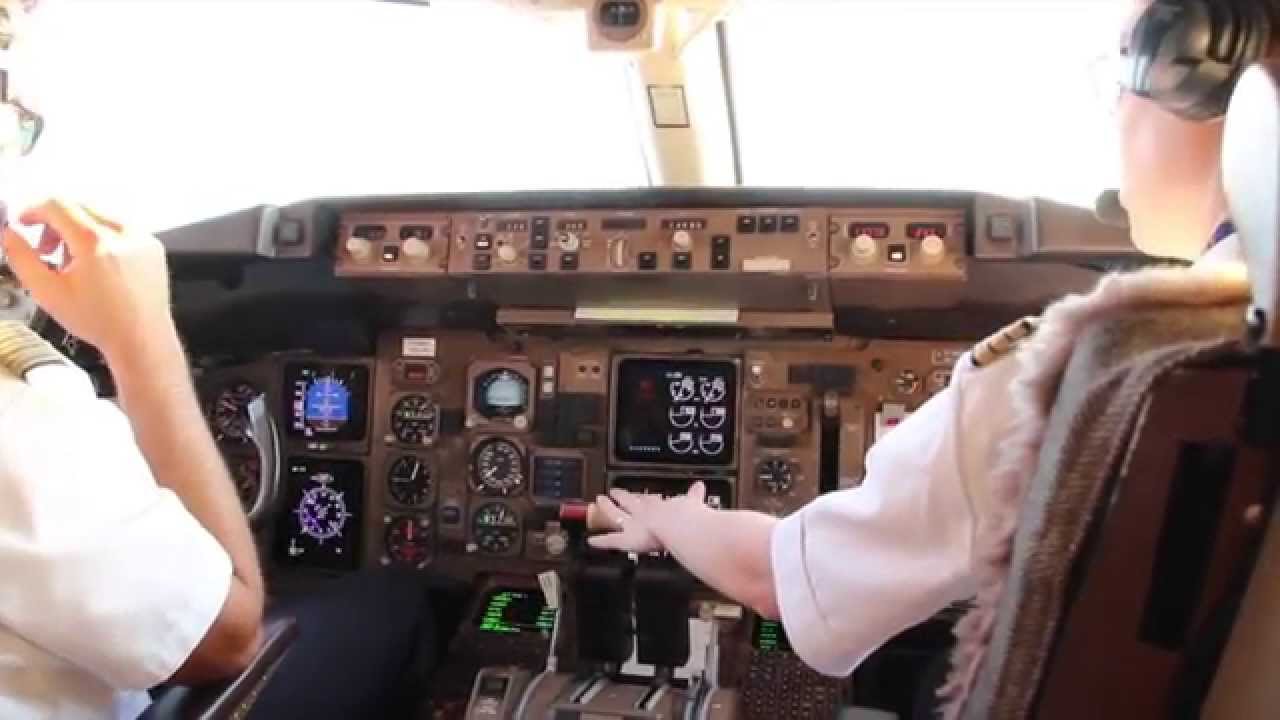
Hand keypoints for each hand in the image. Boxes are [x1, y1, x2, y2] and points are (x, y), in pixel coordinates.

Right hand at [3, 199, 176, 361]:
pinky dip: (102, 238)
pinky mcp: (153, 246)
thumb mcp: (47, 292)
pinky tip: (98, 267)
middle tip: (46, 250)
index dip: (33, 211)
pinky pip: (120, 229)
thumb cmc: (100, 322)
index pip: (57, 204)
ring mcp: (142, 238)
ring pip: (99, 216)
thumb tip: (7, 234)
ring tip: (73, 264)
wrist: (141, 339)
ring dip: (78, 230)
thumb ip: (21, 258)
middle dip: (54, 223)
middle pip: (78, 207)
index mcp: (95, 241)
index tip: (23, 224)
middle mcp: (123, 233)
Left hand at [588, 481, 707, 553]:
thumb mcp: (694, 503)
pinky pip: (611, 540)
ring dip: (607, 508)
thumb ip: (695, 495)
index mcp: (660, 505)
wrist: (680, 527)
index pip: (649, 500)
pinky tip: (591, 541)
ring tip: (599, 502)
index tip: (641, 495)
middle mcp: (644, 513)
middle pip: (630, 502)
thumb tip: (700, 486)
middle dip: (622, 497)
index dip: (644, 497)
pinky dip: (601, 541)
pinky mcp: (628, 539)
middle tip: (614, 492)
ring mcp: (634, 525)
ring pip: (616, 515)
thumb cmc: (688, 518)